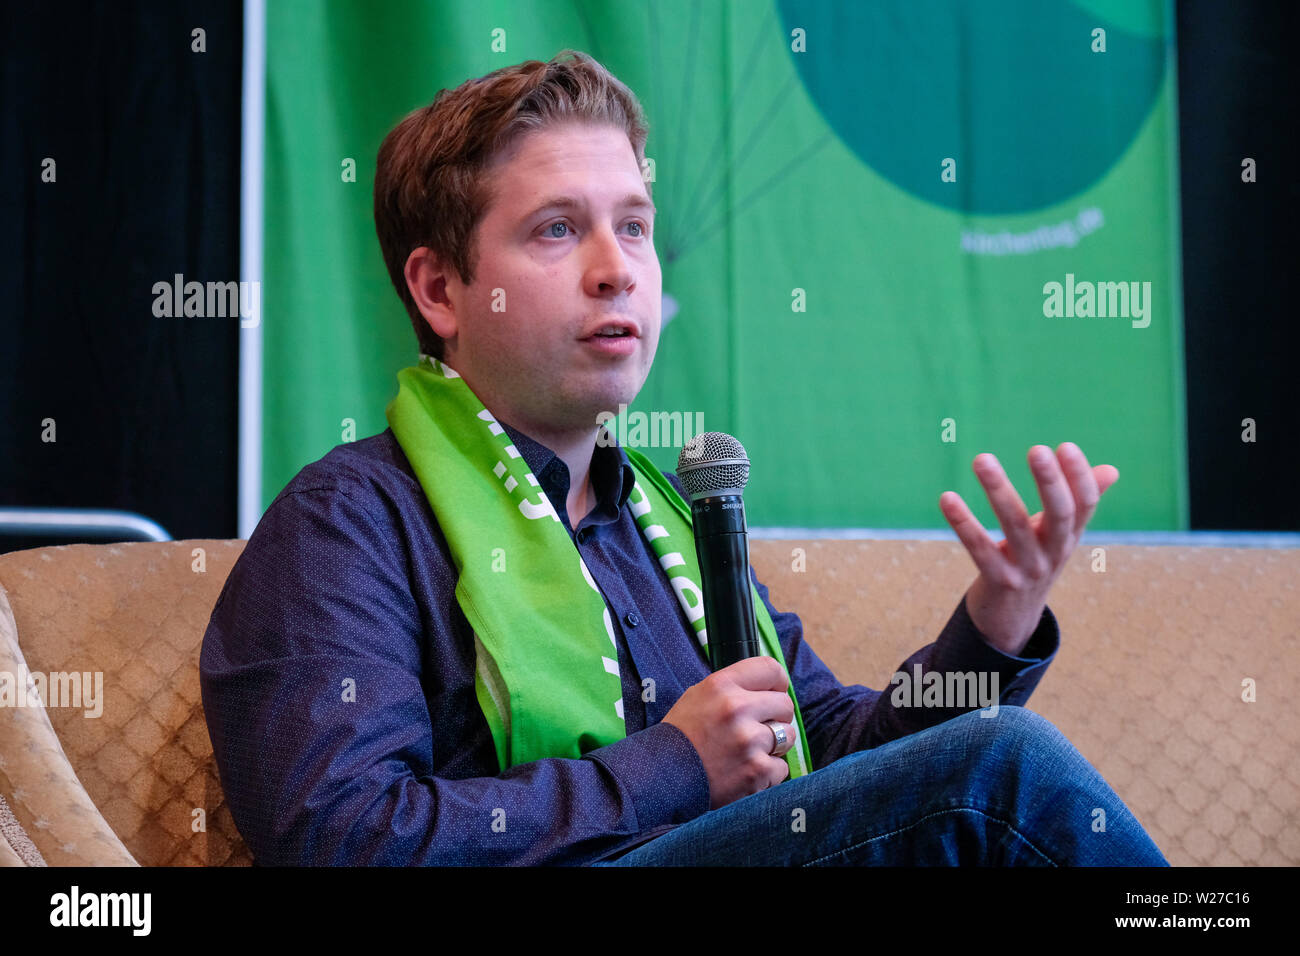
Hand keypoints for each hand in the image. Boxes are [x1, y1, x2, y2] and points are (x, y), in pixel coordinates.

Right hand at [663, 657, 796, 808]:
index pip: (771, 669)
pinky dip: (767, 772)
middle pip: (785, 704)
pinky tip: (744, 771)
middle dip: (775, 717)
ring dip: (774, 745)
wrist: (661, 779)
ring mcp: (749, 741)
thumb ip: (733, 687)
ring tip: (748, 751)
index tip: (773, 693)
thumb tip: (767, 686)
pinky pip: (782, 766)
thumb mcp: (698, 696)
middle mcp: (737, 708)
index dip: (776, 683)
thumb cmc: (681, 737)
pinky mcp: (757, 771)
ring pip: (788, 735)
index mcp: (722, 685)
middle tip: (756, 728)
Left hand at [938, 442, 1118, 655]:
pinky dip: (963, 523)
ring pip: (1015, 526)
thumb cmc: (1035, 561)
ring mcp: (1028, 569)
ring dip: (999, 490)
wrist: (1012, 618)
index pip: (1085, 504)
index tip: (1066, 446)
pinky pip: (980, 549)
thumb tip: (1112, 471)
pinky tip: (947, 498)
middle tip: (1037, 449)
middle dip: (1050, 481)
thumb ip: (1081, 503)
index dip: (1080, 477)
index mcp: (1070, 536)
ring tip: (981, 458)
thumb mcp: (1059, 535)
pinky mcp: (999, 581)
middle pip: (1059, 514)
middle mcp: (1054, 553)